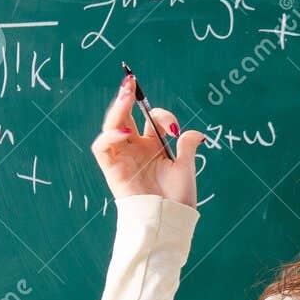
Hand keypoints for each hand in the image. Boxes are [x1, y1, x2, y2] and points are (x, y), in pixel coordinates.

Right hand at [91, 74, 205, 206]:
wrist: (168, 220)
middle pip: (126, 115)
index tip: (170, 125)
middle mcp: (136, 147)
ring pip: (112, 125)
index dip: (158, 114)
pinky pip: (102, 148)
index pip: (151, 118)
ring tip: (126, 96)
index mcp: (154, 144)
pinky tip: (125, 133)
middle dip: (128, 96)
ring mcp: (123, 156)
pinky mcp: (112, 169)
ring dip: (117, 108)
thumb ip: (187, 147)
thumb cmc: (177, 198)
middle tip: (130, 80)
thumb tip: (197, 134)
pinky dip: (109, 137)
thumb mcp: (186, 168)